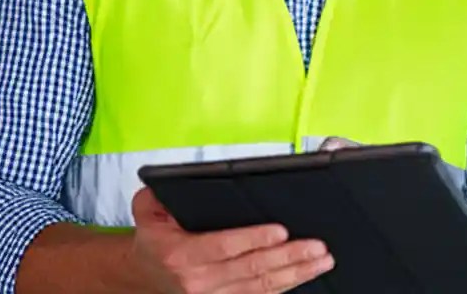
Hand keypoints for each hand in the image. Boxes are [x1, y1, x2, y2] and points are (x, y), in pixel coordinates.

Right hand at [130, 186, 333, 292]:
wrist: (145, 276)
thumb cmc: (155, 240)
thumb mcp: (147, 210)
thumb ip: (157, 196)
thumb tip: (169, 183)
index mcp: (181, 255)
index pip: (224, 246)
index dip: (254, 239)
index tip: (281, 231)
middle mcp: (198, 281)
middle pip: (251, 268)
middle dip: (288, 257)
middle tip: (316, 246)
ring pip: (261, 286)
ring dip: (295, 273)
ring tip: (321, 260)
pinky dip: (285, 286)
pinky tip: (305, 274)